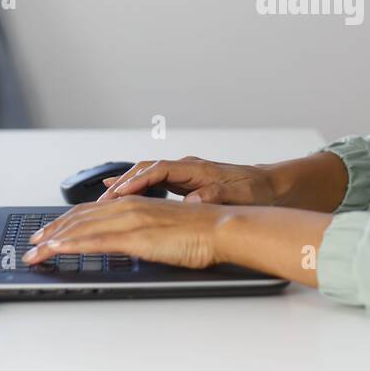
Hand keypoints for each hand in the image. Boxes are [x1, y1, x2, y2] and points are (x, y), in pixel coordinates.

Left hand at [24, 196, 227, 269]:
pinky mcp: (136, 237)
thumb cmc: (202, 231)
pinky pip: (96, 241)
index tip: (49, 234)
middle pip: (80, 218)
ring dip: (54, 240)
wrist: (222, 228)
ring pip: (82, 228)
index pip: (92, 212)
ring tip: (35, 252)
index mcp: (136, 204)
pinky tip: (56, 250)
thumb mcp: (165, 229)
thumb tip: (133, 242)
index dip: (66, 222)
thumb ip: (145, 231)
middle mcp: (129, 207)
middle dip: (52, 231)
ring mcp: (131, 221)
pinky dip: (72, 245)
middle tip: (32, 245)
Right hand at [101, 155, 280, 205]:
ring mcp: (182, 175)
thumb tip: (193, 200)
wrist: (269, 186)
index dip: (138, 181)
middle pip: (145, 171)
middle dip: (122, 184)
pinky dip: (133, 189)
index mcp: (197, 168)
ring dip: (123, 188)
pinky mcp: (182, 184)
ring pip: (145, 176)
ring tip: (100, 202)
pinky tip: (116, 196)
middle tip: (99, 201)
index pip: (159, 170)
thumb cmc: (257, 190)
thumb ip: (217, 195)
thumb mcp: (242, 195)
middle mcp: (186, 168)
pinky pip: (151, 184)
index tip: (120, 192)